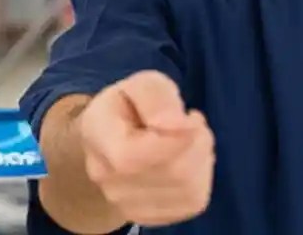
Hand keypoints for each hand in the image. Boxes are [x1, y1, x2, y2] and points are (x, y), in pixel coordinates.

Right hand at [79, 70, 214, 226]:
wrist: (107, 140)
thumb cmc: (127, 106)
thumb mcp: (141, 84)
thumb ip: (156, 96)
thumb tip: (178, 126)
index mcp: (100, 138)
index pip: (139, 155)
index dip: (179, 137)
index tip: (191, 116)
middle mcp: (108, 180)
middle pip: (175, 172)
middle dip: (199, 143)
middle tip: (194, 123)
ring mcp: (126, 205)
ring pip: (190, 190)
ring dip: (203, 159)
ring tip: (191, 139)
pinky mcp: (148, 218)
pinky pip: (193, 203)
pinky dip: (201, 178)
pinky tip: (189, 160)